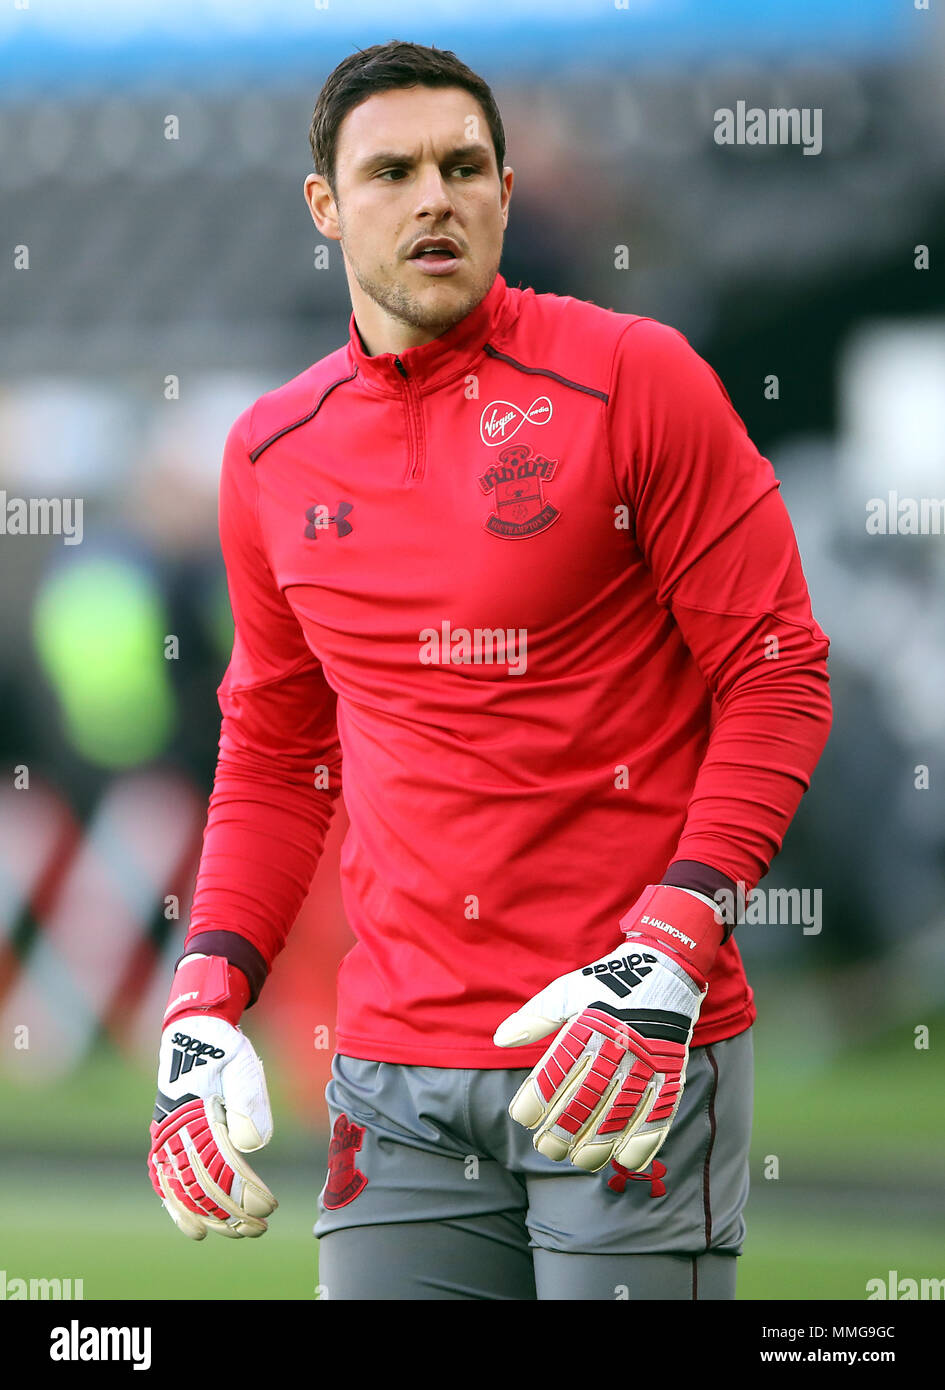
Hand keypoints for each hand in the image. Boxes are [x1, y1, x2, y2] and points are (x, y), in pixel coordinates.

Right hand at [147, 955, 277, 1238]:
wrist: (193, 1029)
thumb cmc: (222, 1048)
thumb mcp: (242, 1065)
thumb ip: (248, 1101)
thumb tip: (251, 1147)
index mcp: (194, 1115)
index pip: (221, 1167)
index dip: (244, 1192)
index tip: (268, 1207)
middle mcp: (174, 1130)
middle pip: (200, 1185)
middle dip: (231, 1213)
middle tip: (259, 1229)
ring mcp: (166, 1135)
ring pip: (181, 1189)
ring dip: (207, 1216)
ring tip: (232, 1235)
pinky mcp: (165, 1137)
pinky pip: (165, 1179)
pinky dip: (178, 1206)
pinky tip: (195, 1226)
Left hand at [493, 884, 722, 1173]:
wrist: (665, 969)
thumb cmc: (607, 983)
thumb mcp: (567, 991)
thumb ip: (537, 1017)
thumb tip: (502, 1039)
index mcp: (590, 1023)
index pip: (558, 1069)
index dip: (538, 1098)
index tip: (522, 1117)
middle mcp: (619, 1044)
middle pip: (587, 1097)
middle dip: (564, 1128)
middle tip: (546, 1148)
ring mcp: (649, 1060)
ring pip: (621, 1110)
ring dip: (599, 1141)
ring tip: (579, 1160)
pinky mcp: (672, 1071)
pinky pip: (660, 1110)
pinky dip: (645, 1139)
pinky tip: (626, 1160)